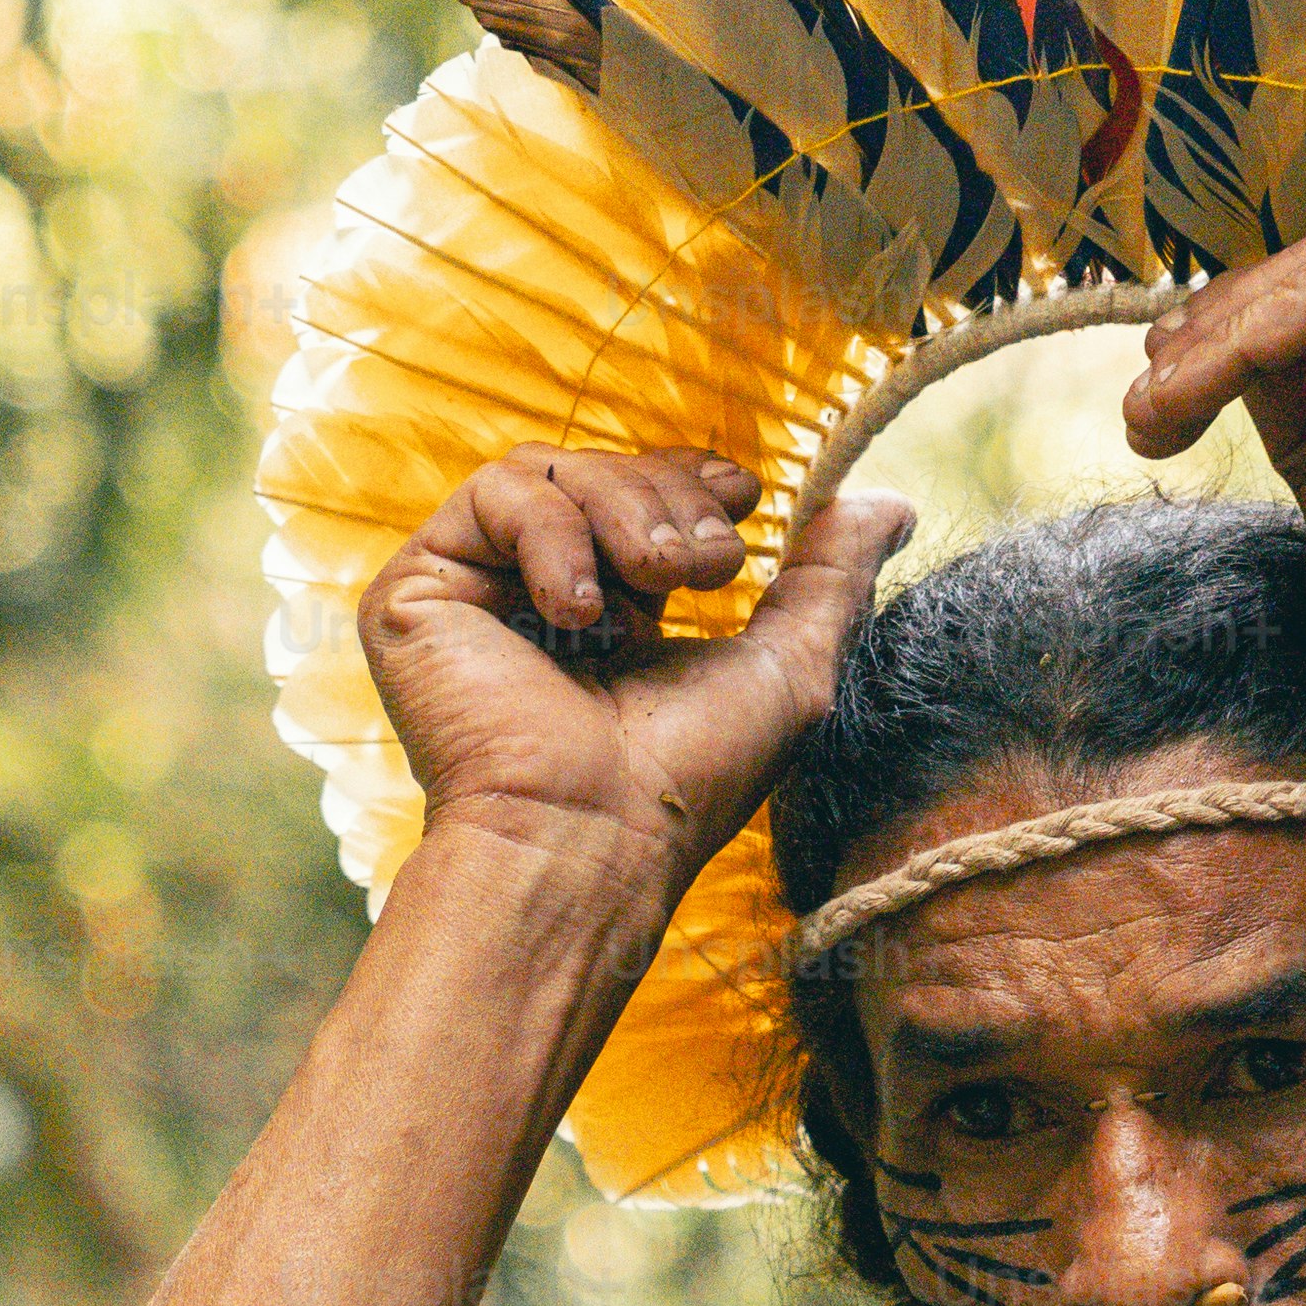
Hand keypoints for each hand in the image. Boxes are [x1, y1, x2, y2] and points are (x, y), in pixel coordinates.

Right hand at [359, 448, 911, 903]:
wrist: (594, 835)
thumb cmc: (687, 778)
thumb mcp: (788, 665)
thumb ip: (832, 578)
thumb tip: (889, 501)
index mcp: (613, 610)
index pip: (643, 492)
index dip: (694, 476)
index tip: (749, 499)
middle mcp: (538, 594)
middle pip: (605, 469)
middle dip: (671, 501)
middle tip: (706, 569)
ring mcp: (475, 591)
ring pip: (552, 471)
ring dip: (624, 512)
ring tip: (653, 589)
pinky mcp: (417, 591)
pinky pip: (494, 495)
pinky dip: (553, 535)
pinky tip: (580, 614)